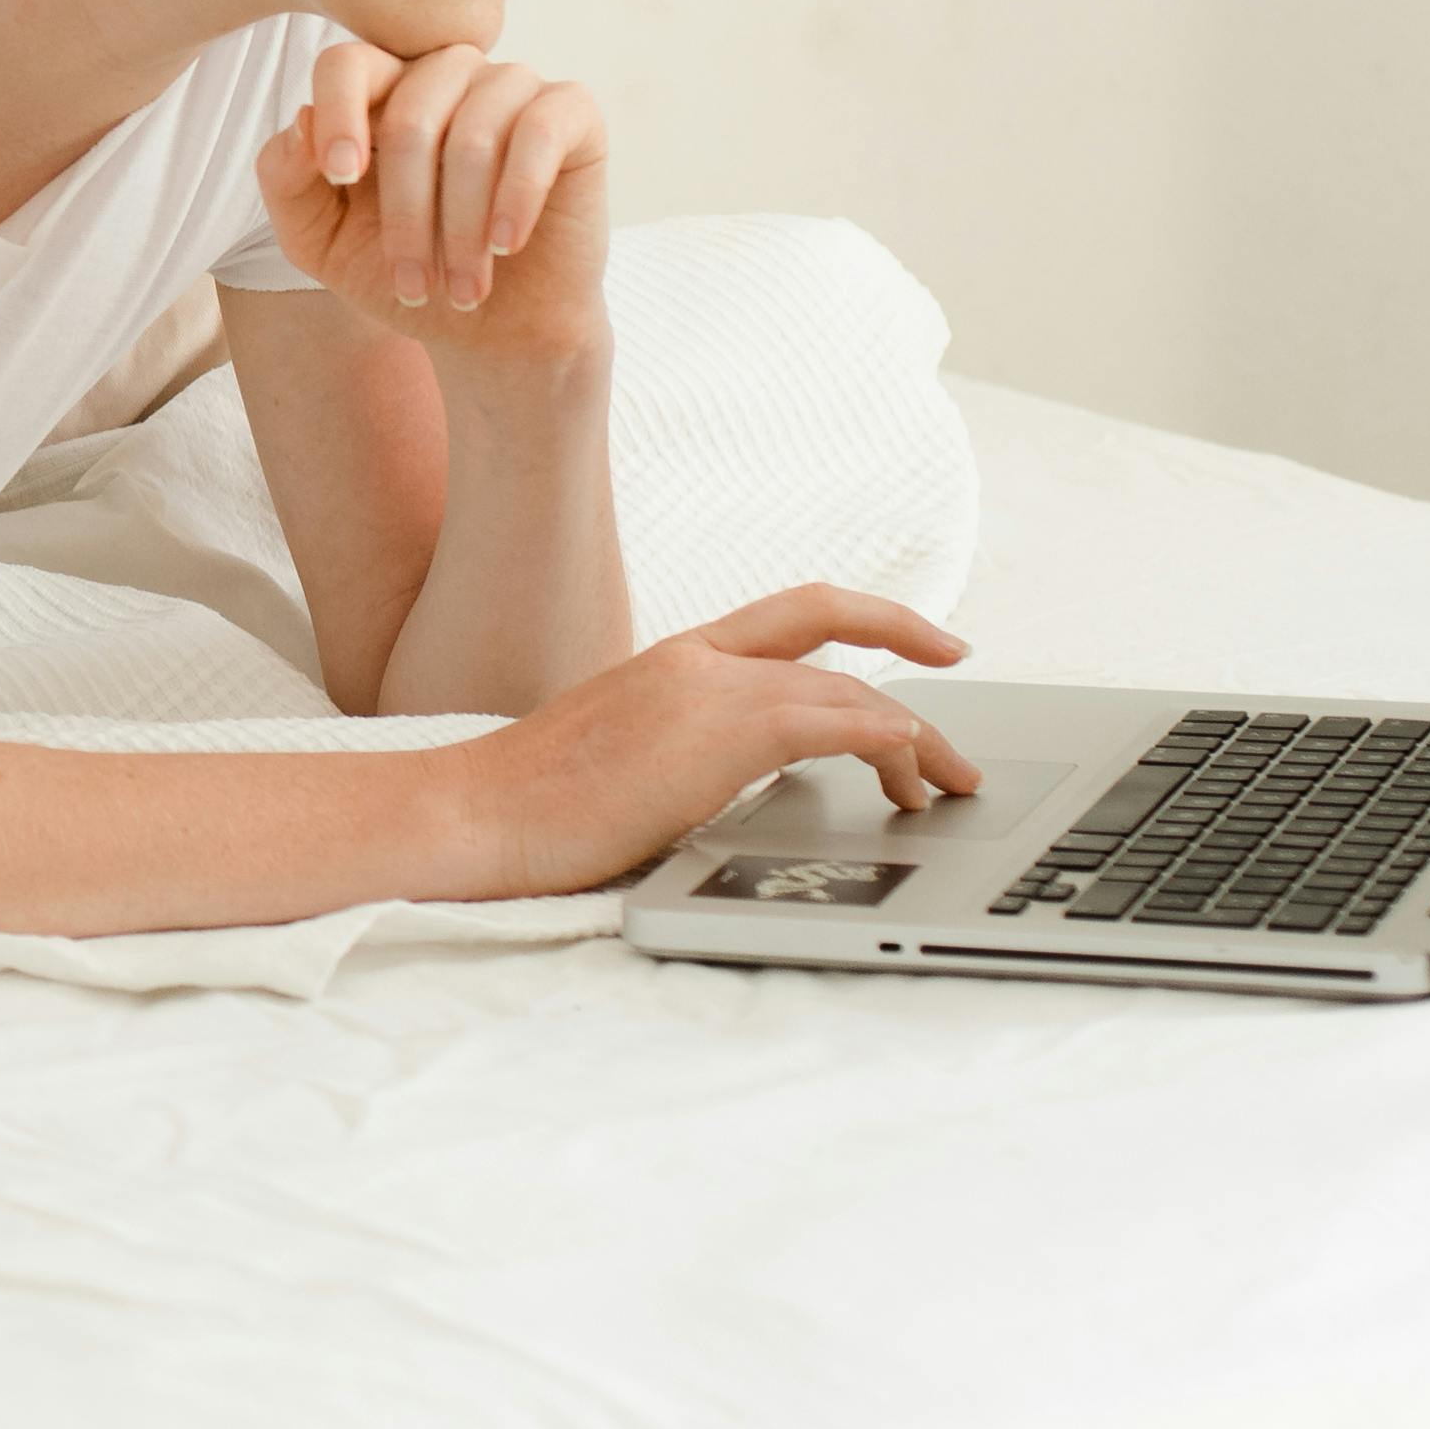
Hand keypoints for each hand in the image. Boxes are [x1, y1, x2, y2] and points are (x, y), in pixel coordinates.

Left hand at [253, 40, 611, 367]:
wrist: (495, 330)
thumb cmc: (406, 276)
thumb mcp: (319, 242)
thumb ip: (286, 181)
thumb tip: (301, 121)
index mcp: (382, 92)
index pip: (346, 64)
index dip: (338, 113)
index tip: (340, 177)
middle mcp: (446, 74)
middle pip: (411, 113)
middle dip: (406, 213)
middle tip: (413, 285)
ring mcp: (511, 86)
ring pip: (474, 133)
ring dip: (461, 227)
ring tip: (464, 288)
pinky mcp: (571, 112)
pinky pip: (540, 131)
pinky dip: (517, 195)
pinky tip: (506, 244)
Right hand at [444, 586, 984, 892]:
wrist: (472, 814)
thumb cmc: (527, 807)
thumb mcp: (619, 759)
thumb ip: (679, 751)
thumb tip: (724, 785)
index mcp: (671, 660)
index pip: (791, 614)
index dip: (868, 617)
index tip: (925, 640)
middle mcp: (695, 659)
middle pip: (831, 631)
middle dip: (910, 653)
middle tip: (957, 711)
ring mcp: (706, 690)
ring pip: (847, 690)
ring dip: (913, 738)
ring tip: (940, 786)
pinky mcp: (719, 734)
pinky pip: (836, 722)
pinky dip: (889, 741)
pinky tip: (910, 772)